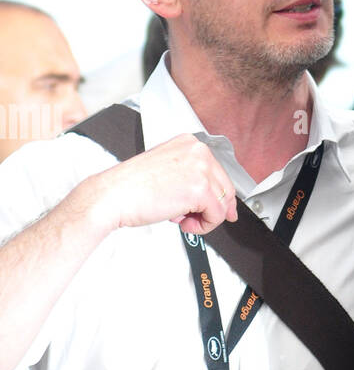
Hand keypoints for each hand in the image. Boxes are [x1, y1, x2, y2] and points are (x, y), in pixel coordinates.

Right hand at [87, 135, 237, 235]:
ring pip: (222, 203)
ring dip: (204, 218)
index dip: (218, 195)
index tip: (219, 209)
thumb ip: (192, 180)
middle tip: (199, 220)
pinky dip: (203, 226)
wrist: (113, 195)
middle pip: (225, 187)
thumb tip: (217, 201)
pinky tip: (183, 224)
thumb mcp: (168, 172)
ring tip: (183, 220)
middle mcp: (198, 151)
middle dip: (215, 209)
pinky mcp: (201, 189)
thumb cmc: (132, 187)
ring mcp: (201, 168)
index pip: (217, 171)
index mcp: (189, 143)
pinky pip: (216, 216)